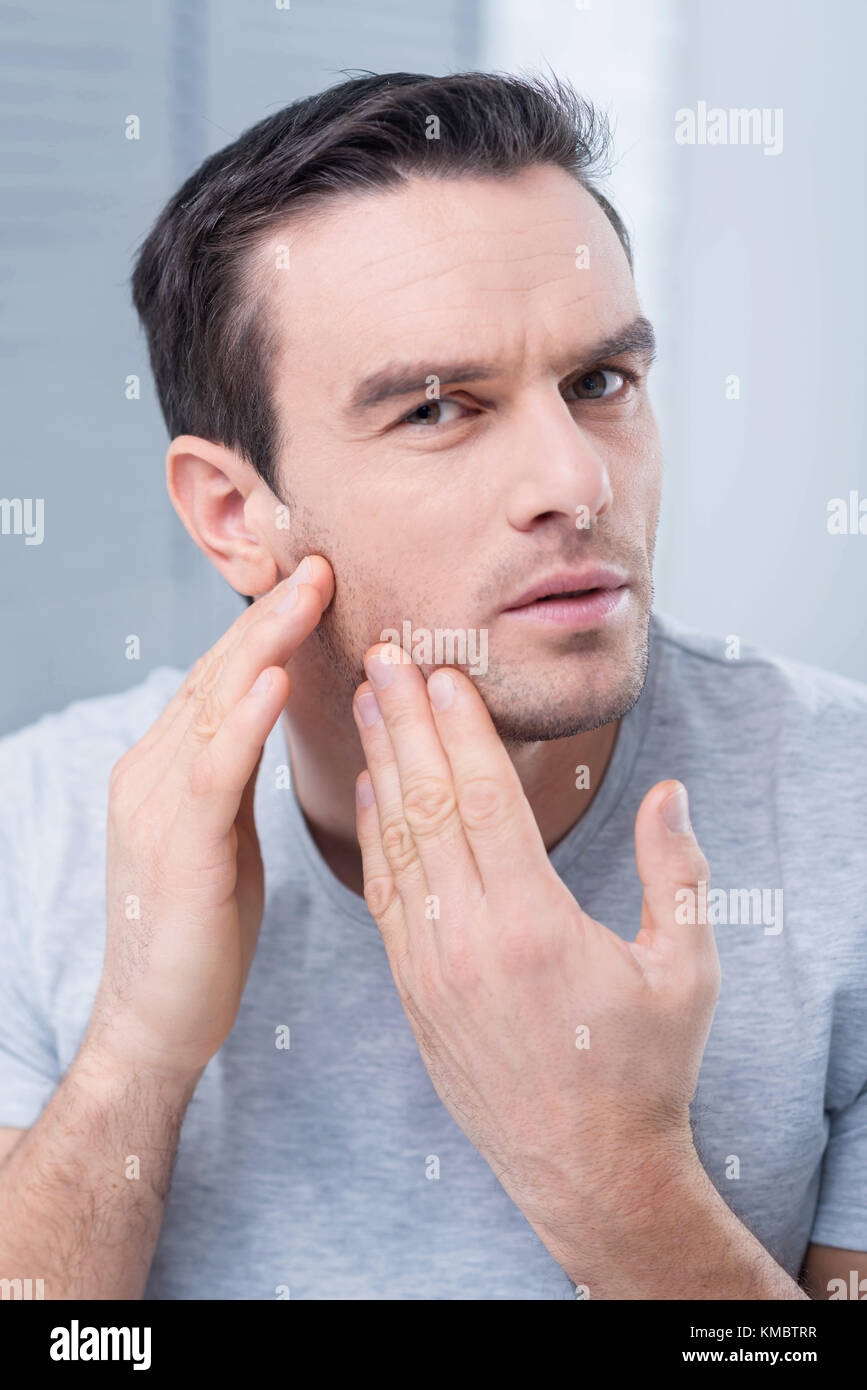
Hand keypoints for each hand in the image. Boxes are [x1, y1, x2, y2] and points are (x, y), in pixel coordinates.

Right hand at [84, 557, 333, 1084]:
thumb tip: (267, 719)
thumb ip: (232, 775)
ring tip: (309, 594)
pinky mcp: (176, 849)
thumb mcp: (223, 835)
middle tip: (322, 565)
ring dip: (264, 645)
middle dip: (270, 617)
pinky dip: (243, 721)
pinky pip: (212, 771)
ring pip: (214, 707)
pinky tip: (275, 680)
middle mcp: (149, 773)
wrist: (157, 1023)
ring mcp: (155, 808)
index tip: (316, 584)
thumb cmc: (201, 932)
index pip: (219, 680)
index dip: (266, 628)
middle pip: (216, 676)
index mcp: (164, 769)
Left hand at [352, 644, 719, 1250]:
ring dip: (378, 765)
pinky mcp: (412, 991)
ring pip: (396, 843)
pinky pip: (383, 895)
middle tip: (383, 656)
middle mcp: (469, 940)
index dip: (461, 729)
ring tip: (363, 701)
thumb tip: (667, 791)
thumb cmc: (645, 1070)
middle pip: (429, 805)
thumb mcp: (686, 971)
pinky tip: (366, 789)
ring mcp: (430, 967)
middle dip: (404, 722)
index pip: (486, 800)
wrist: (586, 1169)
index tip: (442, 673)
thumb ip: (675, 874)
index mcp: (535, 926)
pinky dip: (371, 834)